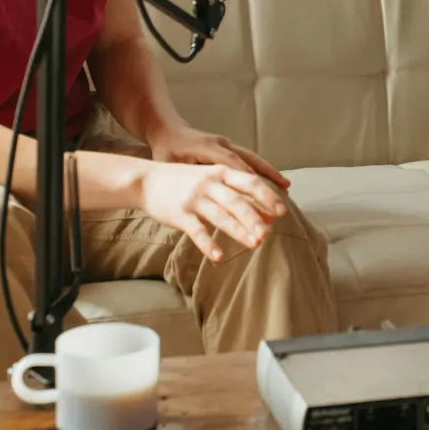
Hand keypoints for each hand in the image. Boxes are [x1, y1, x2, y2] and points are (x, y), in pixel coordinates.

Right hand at [139, 160, 287, 258]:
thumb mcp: (211, 179)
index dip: (267, 197)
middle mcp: (209, 183)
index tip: (282, 211)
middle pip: (237, 201)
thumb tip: (267, 214)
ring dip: (239, 231)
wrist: (146, 180)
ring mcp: (194, 198)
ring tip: (254, 244)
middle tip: (268, 234)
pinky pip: (197, 231)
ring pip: (220, 216)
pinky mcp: (179, 214)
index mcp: (220, 172)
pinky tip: (219, 257)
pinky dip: (208, 244)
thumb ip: (237, 192)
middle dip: (255, 218)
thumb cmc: (184, 181)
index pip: (250, 182)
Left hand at [148, 122, 289, 189]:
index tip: (262, 195)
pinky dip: (262, 170)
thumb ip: (185, 177)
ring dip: (270, 172)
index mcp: (209, 147)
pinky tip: (273, 181)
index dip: (248, 180)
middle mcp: (223, 144)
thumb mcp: (171, 164)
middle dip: (268, 176)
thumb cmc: (166, 151)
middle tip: (284, 190)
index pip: (233, 165)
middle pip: (250, 160)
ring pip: (254, 159)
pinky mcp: (229, 148)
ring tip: (286, 186)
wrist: (168, 129)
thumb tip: (198, 196)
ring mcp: (228, 145)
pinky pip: (249, 159)